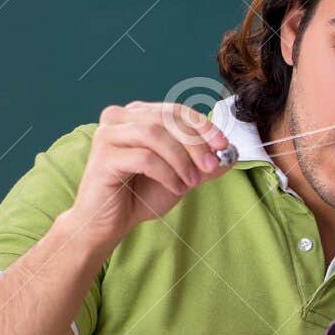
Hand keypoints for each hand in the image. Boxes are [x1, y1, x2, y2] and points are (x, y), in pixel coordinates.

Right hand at [66, 102, 232, 251]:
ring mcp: (107, 135)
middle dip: (195, 143)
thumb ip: (203, 163)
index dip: (203, 126)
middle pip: (167, 119)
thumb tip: (231, 153)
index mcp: (137, 115)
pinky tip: (176, 188)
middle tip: (210, 166)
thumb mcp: (181, 175)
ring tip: (192, 182)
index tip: (223, 145)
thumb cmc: (140, 195)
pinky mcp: (103, 156)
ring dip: (181, 159)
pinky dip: (167, 174)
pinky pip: (144, 158)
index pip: (176, 111)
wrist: (109, 222)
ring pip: (155, 135)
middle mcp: (119, 118)